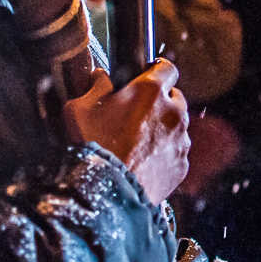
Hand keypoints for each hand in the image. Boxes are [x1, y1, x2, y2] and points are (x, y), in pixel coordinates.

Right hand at [63, 60, 190, 207]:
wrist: (107, 194)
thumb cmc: (92, 148)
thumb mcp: (79, 109)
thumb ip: (94, 86)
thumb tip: (100, 76)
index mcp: (150, 91)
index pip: (167, 67)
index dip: (156, 70)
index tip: (147, 76)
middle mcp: (173, 112)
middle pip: (175, 97)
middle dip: (160, 101)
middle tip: (136, 113)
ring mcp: (180, 140)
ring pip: (178, 126)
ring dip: (164, 128)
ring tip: (138, 141)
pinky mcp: (181, 165)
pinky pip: (177, 152)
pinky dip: (165, 153)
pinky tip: (143, 160)